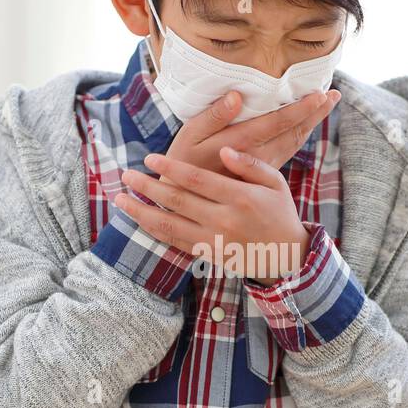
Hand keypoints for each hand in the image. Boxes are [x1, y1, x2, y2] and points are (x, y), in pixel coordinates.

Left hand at [114, 146, 312, 282]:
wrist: (288, 257)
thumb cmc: (280, 213)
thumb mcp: (275, 183)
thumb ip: (250, 165)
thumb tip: (224, 151)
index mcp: (240, 198)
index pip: (197, 180)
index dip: (170, 167)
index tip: (150, 157)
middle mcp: (224, 220)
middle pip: (177, 201)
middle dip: (148, 187)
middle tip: (126, 175)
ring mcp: (214, 240)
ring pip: (170, 225)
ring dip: (141, 212)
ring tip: (120, 200)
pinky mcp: (209, 254)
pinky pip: (175, 242)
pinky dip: (154, 231)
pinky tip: (139, 220)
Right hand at [158, 87, 339, 186]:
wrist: (179, 203)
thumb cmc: (180, 164)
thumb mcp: (188, 138)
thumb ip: (213, 117)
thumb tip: (237, 96)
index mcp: (241, 144)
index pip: (278, 123)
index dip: (300, 109)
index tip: (321, 95)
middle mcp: (256, 158)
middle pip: (292, 134)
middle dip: (314, 114)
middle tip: (334, 95)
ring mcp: (259, 169)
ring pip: (291, 144)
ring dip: (309, 125)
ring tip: (324, 107)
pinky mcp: (257, 175)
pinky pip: (283, 153)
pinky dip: (296, 136)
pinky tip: (302, 127)